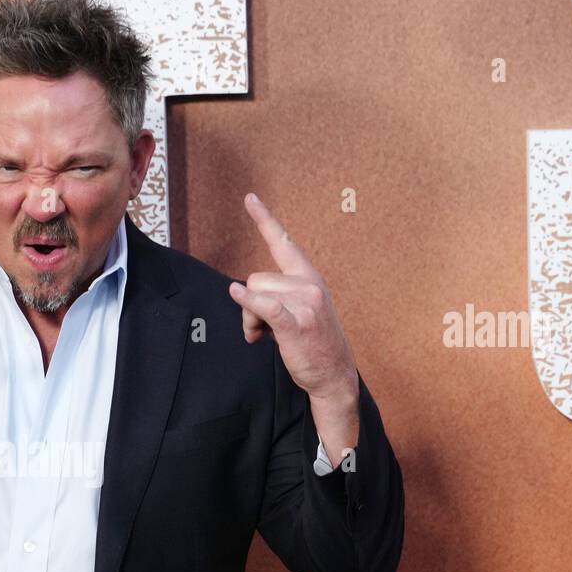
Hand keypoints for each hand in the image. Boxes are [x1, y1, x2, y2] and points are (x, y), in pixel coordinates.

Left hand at [228, 193, 356, 402]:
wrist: (334, 373)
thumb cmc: (312, 343)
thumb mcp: (298, 312)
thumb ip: (275, 297)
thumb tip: (243, 297)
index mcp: (309, 278)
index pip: (284, 242)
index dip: (265, 219)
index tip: (250, 198)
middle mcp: (308, 284)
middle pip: (257, 278)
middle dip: (250, 304)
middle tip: (262, 329)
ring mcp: (305, 303)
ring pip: (255, 294)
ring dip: (250, 319)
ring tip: (266, 336)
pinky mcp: (296, 323)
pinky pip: (265, 305)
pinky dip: (248, 303)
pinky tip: (237, 296)